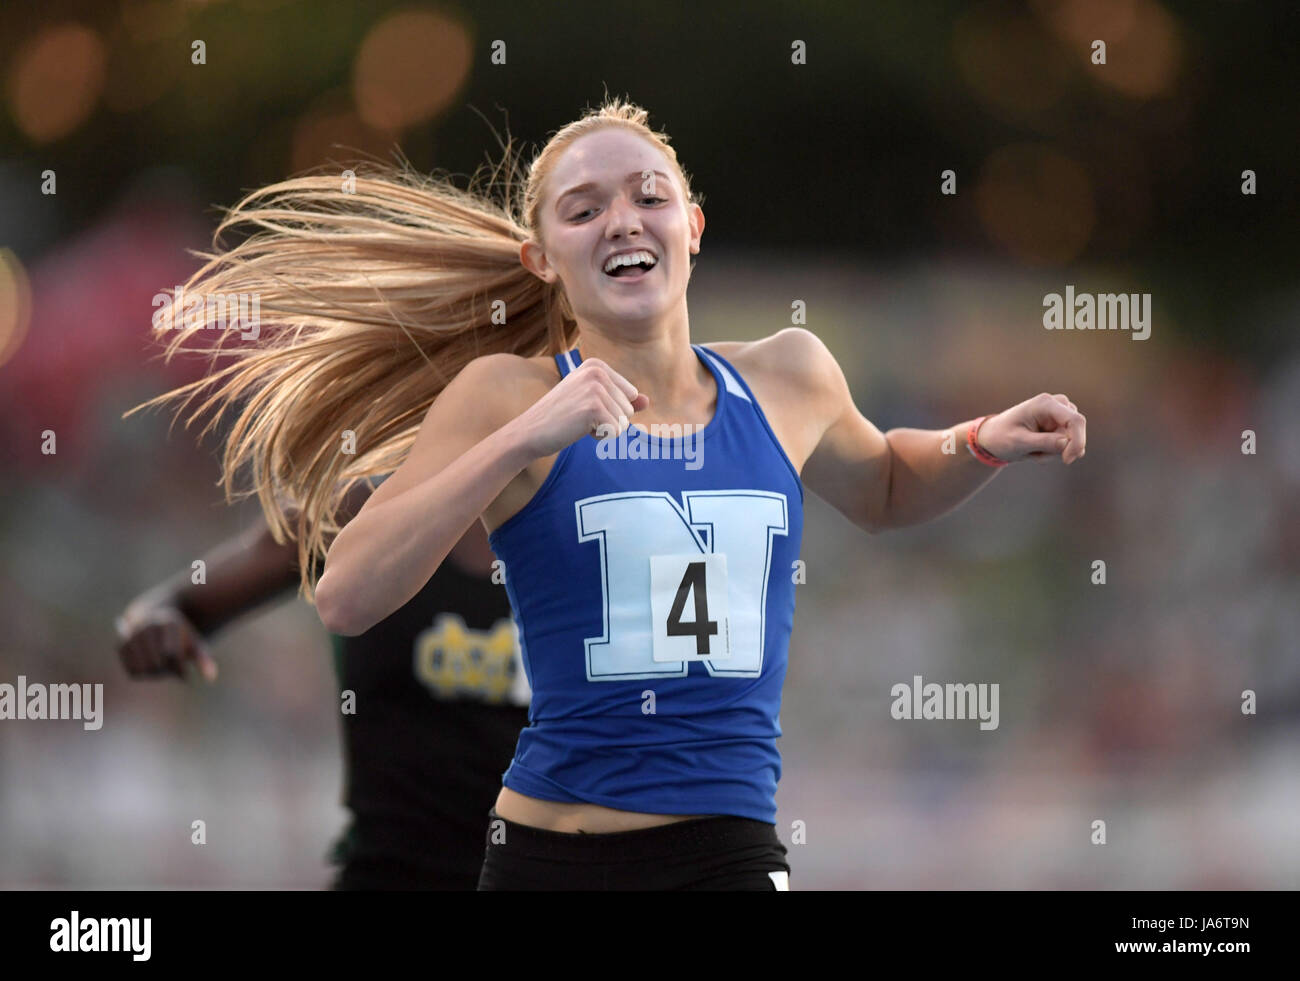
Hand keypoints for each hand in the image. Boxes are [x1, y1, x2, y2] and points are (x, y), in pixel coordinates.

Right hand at [115, 604, 218, 681]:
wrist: (155, 617)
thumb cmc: (180, 636)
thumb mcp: (195, 644)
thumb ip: (203, 659)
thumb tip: (211, 678)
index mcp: (167, 624)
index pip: (172, 655)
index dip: (180, 669)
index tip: (186, 675)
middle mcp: (146, 627)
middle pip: (157, 664)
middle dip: (167, 671)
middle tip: (174, 670)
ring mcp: (131, 636)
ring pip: (144, 669)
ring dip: (155, 674)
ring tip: (163, 667)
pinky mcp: (120, 645)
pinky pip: (133, 672)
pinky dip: (143, 674)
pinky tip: (151, 667)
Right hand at [512, 357, 649, 457]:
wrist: (530, 431)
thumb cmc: (561, 417)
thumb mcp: (592, 403)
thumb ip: (621, 400)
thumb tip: (647, 401)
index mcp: (596, 365)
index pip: (630, 394)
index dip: (611, 409)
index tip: (585, 408)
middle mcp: (597, 371)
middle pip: (629, 408)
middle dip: (609, 420)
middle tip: (580, 417)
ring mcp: (595, 388)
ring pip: (625, 421)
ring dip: (604, 429)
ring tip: (578, 422)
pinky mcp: (593, 407)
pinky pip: (616, 432)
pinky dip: (601, 437)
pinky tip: (579, 430)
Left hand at [977, 393, 1086, 464]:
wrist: (994, 437)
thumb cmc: (1002, 437)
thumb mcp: (1018, 442)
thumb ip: (1043, 442)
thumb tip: (1067, 443)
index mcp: (1046, 403)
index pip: (1076, 420)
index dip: (1077, 442)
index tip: (1067, 460)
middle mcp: (1058, 405)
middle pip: (1076, 433)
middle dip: (1057, 450)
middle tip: (1034, 455)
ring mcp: (1062, 414)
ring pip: (1072, 442)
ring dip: (1052, 453)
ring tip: (1032, 450)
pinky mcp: (1062, 425)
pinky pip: (1068, 445)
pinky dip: (1053, 453)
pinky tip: (1037, 450)